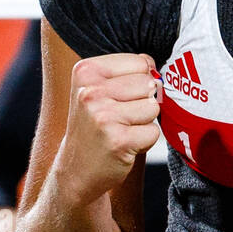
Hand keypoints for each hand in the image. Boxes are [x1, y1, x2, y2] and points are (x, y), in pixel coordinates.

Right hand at [59, 53, 160, 198]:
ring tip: (121, 130)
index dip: (138, 82)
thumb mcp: (99, 88)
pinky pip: (153, 132)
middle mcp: (91, 92)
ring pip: (153, 107)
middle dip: (142, 102)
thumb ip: (129, 72)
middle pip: (148, 84)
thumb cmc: (95, 125)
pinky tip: (124, 145)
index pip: (140, 62)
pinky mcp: (118, 141)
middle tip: (119, 118)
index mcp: (86, 71)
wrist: (76, 169)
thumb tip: (156, 74)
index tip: (117, 98)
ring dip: (144, 122)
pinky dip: (145, 141)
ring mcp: (103, 117)